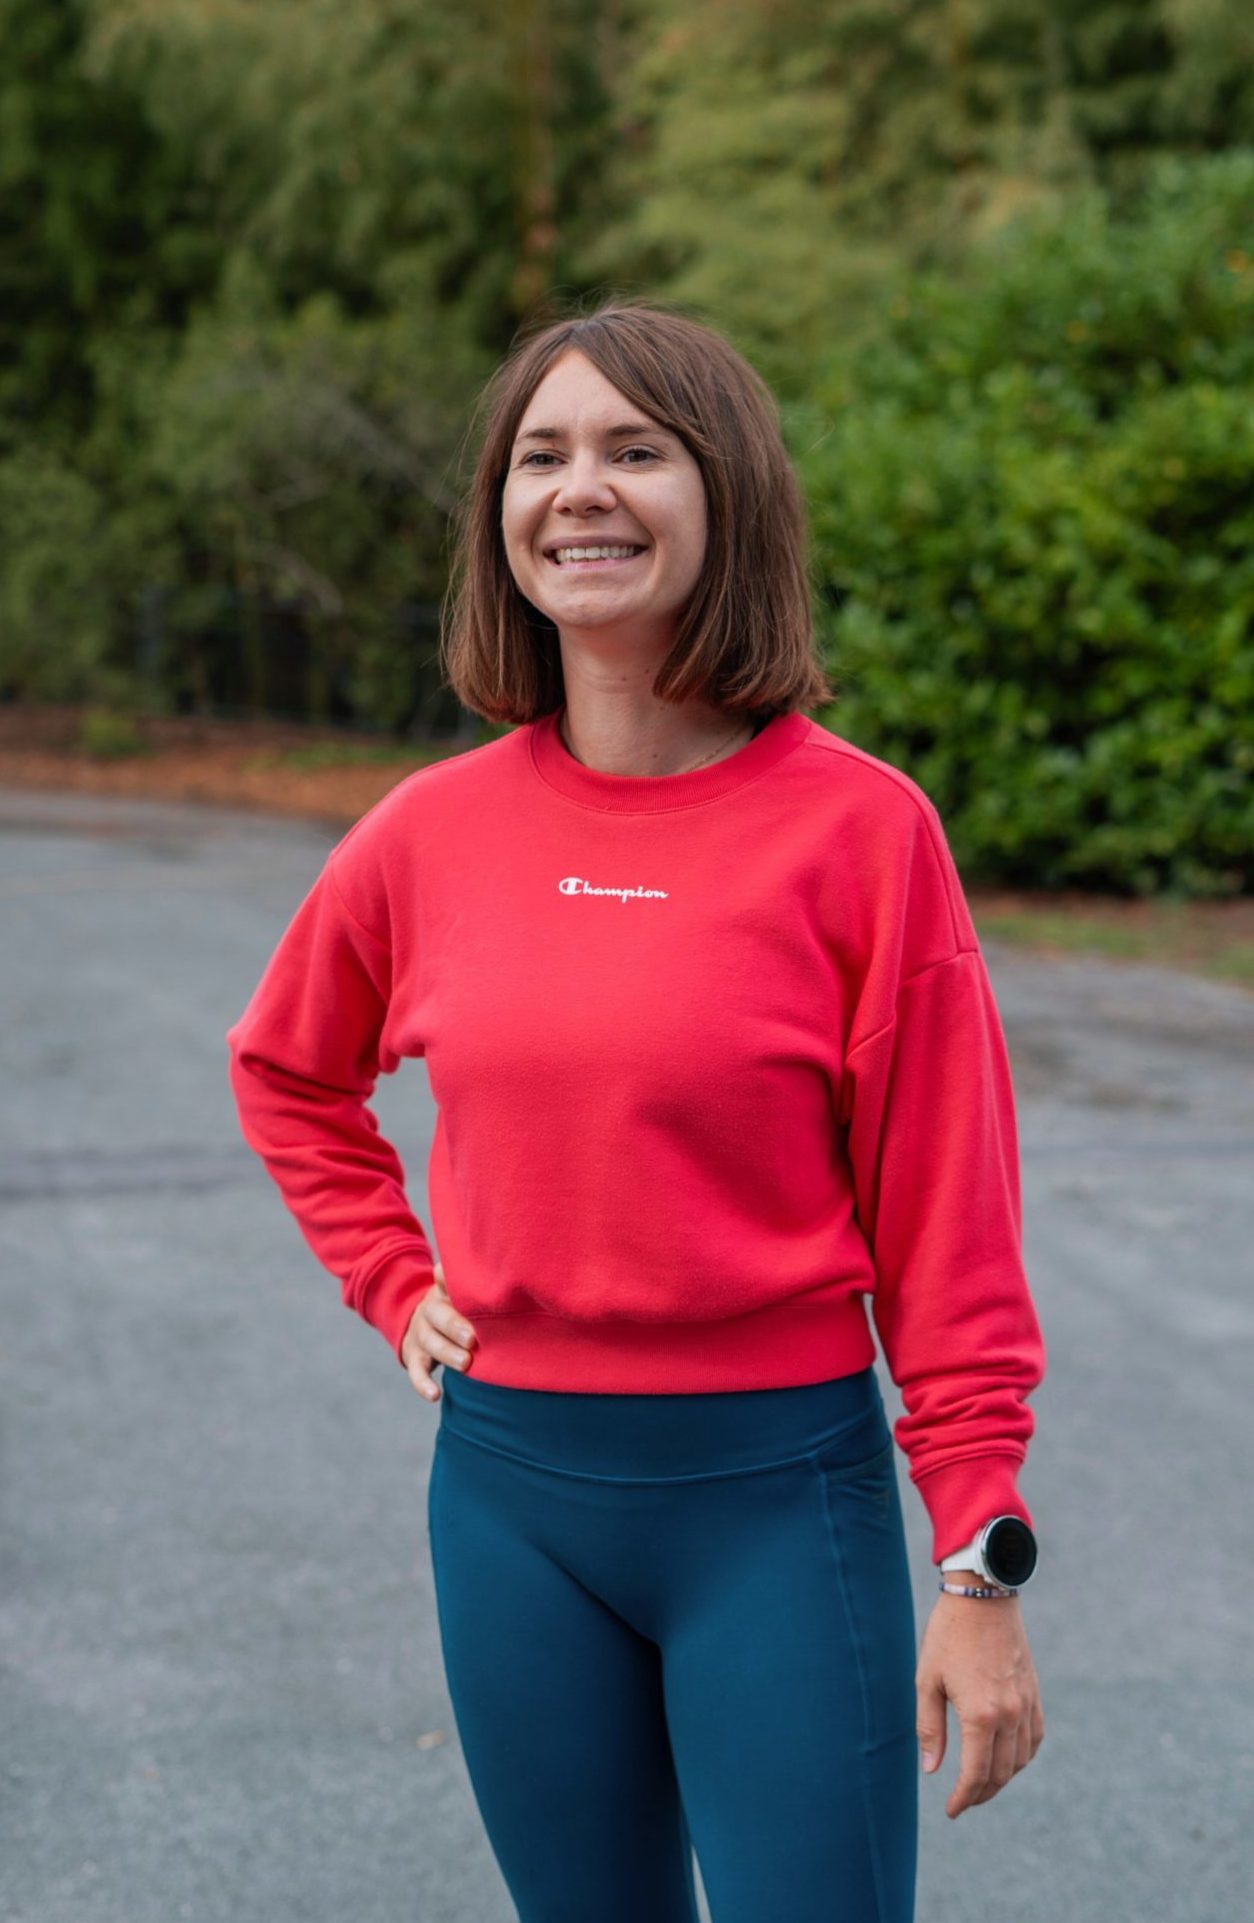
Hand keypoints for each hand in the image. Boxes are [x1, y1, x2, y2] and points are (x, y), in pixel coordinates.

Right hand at [400, 1261, 477, 1400]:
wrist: (423, 1322)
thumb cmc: (459, 1308)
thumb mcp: (464, 1293)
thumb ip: (482, 1290)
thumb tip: (517, 1280)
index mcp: (444, 1289)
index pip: (444, 1278)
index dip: (449, 1279)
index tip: (462, 1284)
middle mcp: (430, 1308)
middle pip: (437, 1314)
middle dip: (454, 1326)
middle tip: (473, 1339)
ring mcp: (420, 1332)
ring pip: (429, 1341)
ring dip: (447, 1352)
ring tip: (466, 1363)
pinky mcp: (413, 1355)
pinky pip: (416, 1370)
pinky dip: (422, 1383)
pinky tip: (435, 1395)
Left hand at [915, 1586, 1043, 1816]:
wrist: (983, 1595)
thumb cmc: (948, 1634)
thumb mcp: (927, 1680)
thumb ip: (930, 1728)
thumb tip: (931, 1770)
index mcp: (980, 1714)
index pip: (975, 1774)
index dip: (963, 1799)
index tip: (951, 1810)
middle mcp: (1009, 1715)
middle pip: (999, 1773)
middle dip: (980, 1794)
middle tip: (962, 1802)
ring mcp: (1026, 1704)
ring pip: (1019, 1761)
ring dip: (1001, 1779)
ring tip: (980, 1784)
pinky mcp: (1034, 1693)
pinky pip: (1034, 1739)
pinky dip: (1021, 1758)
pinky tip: (1007, 1760)